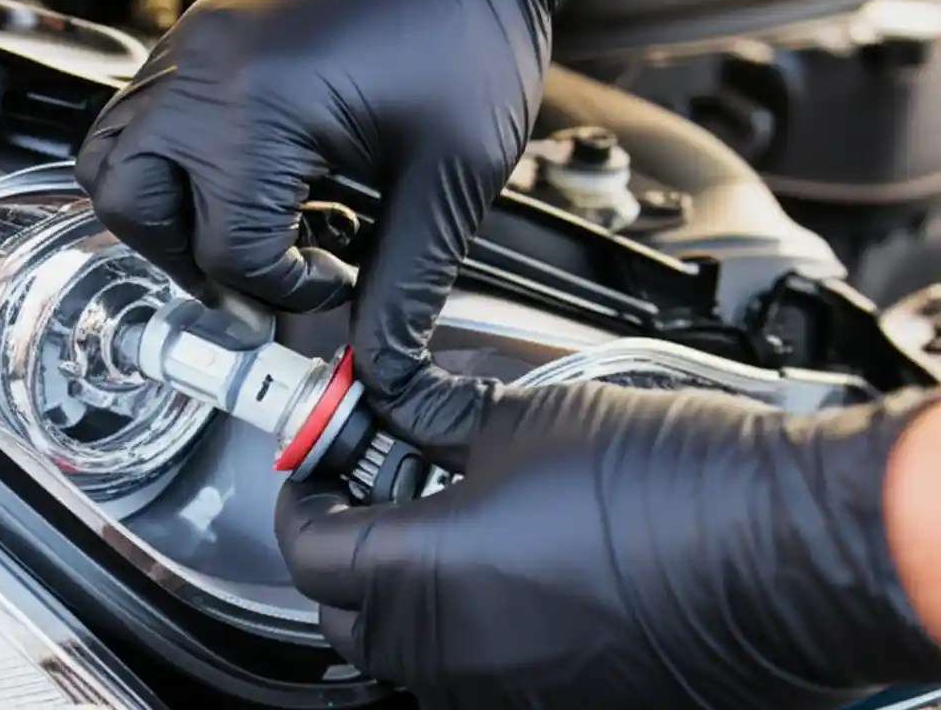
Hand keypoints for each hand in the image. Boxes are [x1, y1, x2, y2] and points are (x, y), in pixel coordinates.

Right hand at [76, 0, 558, 466]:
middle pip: (132, 206)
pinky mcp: (204, 35)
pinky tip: (255, 181)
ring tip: (243, 238)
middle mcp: (202, 71)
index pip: (228, 248)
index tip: (337, 283)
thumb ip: (407, 281)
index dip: (285, 290)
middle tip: (256, 286)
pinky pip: (150, 115)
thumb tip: (382, 361)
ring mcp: (193, 46)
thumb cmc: (471, 28)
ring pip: (116, 157)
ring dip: (169, 217)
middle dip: (192, 263)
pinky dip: (181, 167)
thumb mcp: (450, 173)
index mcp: (255, 105)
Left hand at [276, 382, 940, 708]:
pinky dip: (461, 632)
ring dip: (400, 596)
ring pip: (406, 653)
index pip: (310, 548)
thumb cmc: (668, 484)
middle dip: (343, 552)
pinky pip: (469, 676)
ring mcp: (501, 691)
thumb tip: (399, 400)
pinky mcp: (551, 705)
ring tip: (441, 532)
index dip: (300, 500)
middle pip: (345, 611)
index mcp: (424, 574)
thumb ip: (435, 415)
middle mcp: (449, 652)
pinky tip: (503, 579)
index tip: (313, 473)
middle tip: (370, 496)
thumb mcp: (524, 420)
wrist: (779, 546)